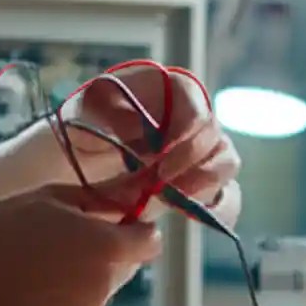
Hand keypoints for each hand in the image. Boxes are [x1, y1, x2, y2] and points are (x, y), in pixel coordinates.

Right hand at [0, 181, 162, 305]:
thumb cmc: (4, 225)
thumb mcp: (56, 198)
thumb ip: (106, 196)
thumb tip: (140, 187)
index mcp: (105, 246)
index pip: (150, 241)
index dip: (138, 229)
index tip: (118, 219)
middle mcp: (105, 282)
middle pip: (132, 262)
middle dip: (114, 248)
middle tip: (73, 235)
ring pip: (111, 282)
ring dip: (96, 269)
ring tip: (51, 256)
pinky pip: (90, 300)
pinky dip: (78, 288)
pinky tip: (44, 277)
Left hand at [67, 63, 241, 226]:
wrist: (78, 161)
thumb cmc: (83, 126)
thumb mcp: (85, 109)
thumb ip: (106, 107)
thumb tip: (138, 122)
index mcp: (172, 91)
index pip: (197, 105)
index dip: (187, 130)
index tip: (160, 153)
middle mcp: (194, 119)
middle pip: (216, 135)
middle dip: (191, 161)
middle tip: (160, 180)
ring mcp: (202, 152)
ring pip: (227, 163)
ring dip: (204, 183)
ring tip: (172, 198)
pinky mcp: (202, 185)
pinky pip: (226, 198)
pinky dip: (215, 209)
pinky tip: (186, 214)